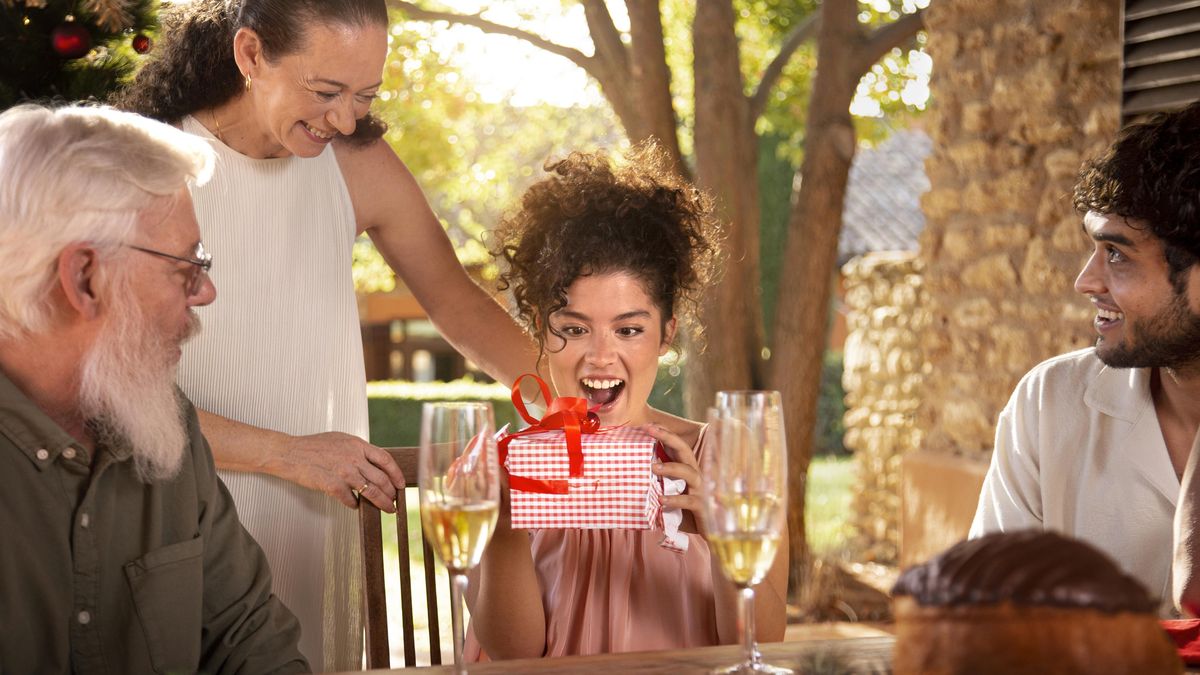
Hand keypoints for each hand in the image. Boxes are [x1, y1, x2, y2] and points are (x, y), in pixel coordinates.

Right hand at [266, 431, 405, 511]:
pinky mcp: (332, 484)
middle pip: (382, 478)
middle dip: (391, 493)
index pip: (386, 459)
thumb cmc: (312, 446)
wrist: (289, 452)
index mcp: (357, 444)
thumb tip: (371, 462)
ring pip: (371, 491)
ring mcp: (343, 471)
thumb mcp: (340, 439)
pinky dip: (354, 505)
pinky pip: (350, 499)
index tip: (400, 484)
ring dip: (381, 502)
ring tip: (386, 508)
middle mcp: (353, 457)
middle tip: (394, 501)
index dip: (396, 474)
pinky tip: (355, 506)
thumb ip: (357, 449)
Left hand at [642, 423, 704, 534]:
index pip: (677, 447)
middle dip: (668, 438)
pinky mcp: (702, 507)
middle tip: (650, 431)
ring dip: (671, 468)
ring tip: (653, 468)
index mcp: (687, 470)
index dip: (665, 434)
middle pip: (685, 451)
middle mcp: (695, 476)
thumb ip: (658, 484)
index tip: (648, 426)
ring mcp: (700, 490)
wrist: (709, 533)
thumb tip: (635, 475)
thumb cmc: (687, 512)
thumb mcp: (670, 494)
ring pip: (689, 473)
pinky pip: (689, 500)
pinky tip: (661, 500)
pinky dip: (675, 499)